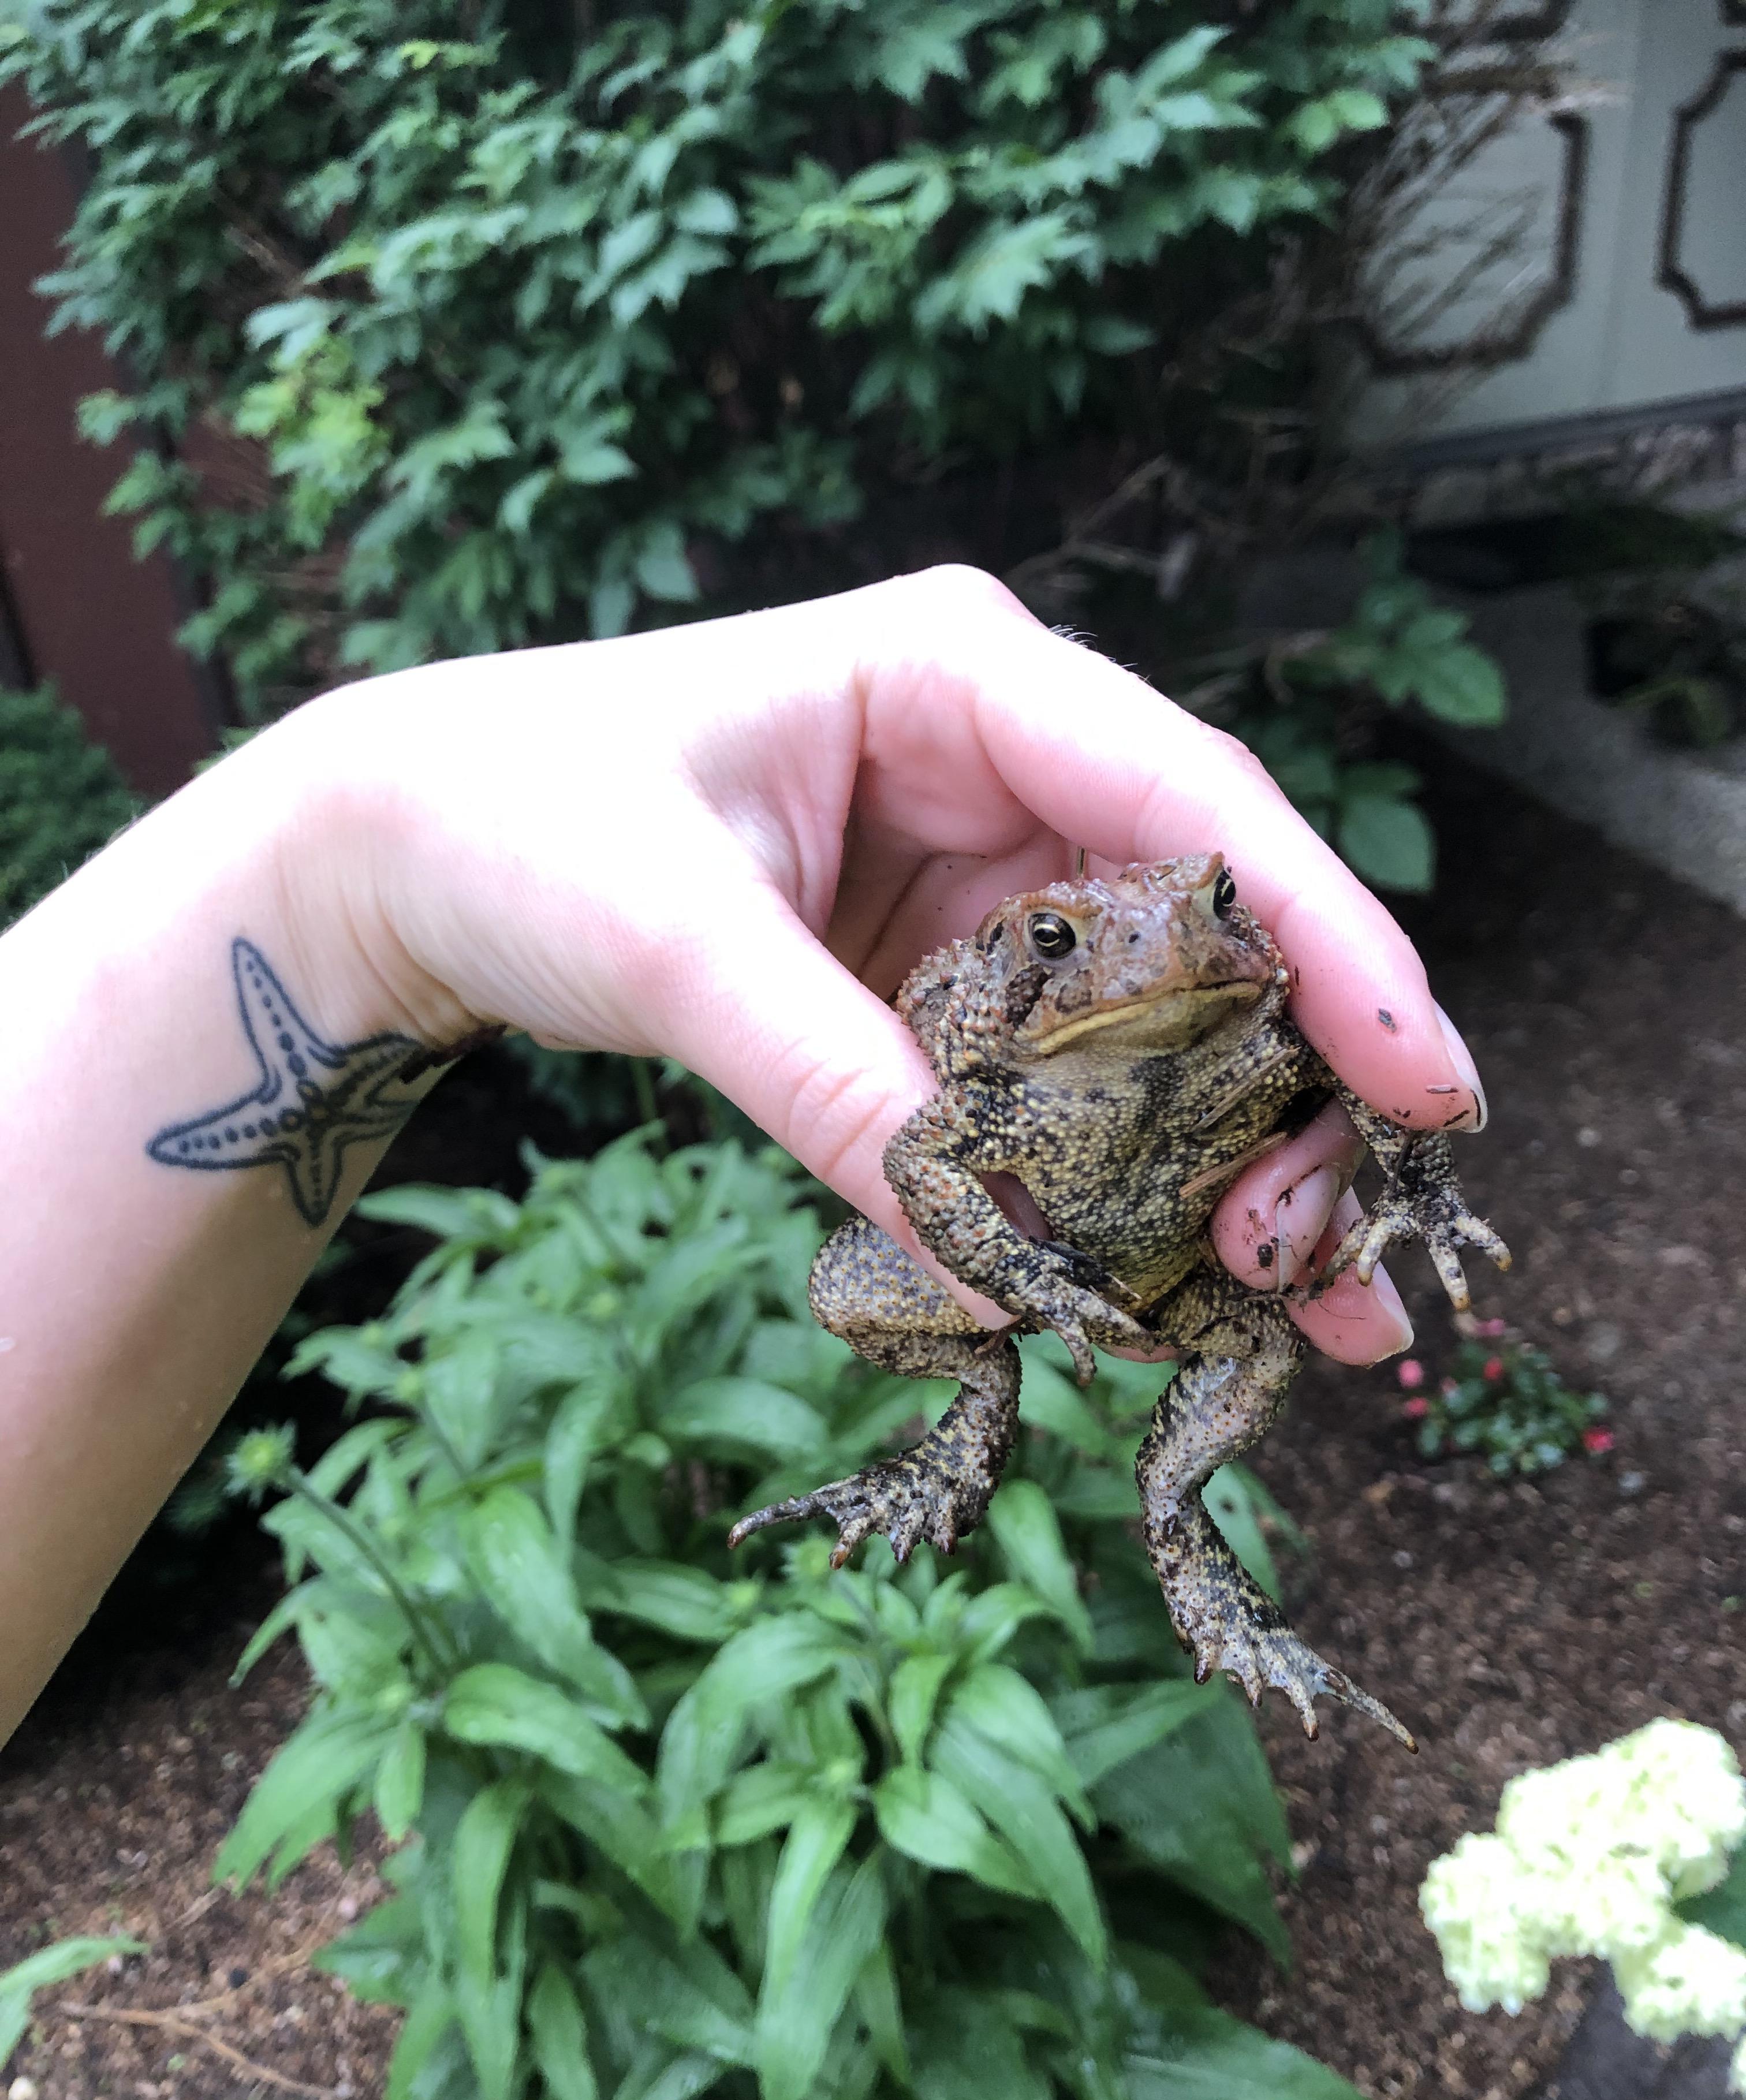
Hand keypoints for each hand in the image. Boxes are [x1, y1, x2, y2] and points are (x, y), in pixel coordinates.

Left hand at [275, 566, 1482, 1363]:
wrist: (404, 846)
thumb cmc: (518, 818)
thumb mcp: (672, 942)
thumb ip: (831, 1082)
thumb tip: (995, 1254)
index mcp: (961, 677)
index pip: (1188, 798)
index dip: (1327, 942)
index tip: (1424, 1085)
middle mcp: (1003, 766)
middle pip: (1203, 933)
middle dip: (1286, 1099)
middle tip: (1340, 1264)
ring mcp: (980, 880)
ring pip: (1150, 1028)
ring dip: (1222, 1169)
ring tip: (1307, 1315)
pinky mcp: (941, 977)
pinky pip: (1058, 1084)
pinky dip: (1108, 1183)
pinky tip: (1167, 1290)